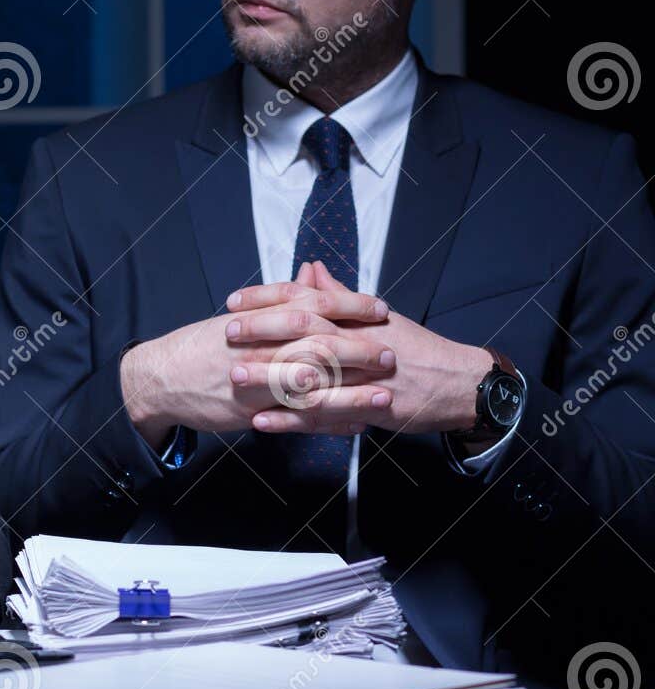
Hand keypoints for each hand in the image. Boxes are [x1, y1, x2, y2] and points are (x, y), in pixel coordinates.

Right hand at [122, 267, 394, 446]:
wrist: (159, 378)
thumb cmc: (201, 346)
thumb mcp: (240, 315)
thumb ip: (281, 297)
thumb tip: (312, 272)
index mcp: (259, 318)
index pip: (312, 304)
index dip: (350, 306)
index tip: (381, 308)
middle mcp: (258, 346)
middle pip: (317, 344)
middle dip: (358, 349)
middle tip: (391, 353)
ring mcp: (254, 381)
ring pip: (311, 386)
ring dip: (351, 391)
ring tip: (385, 395)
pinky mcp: (251, 411)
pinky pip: (296, 419)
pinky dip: (328, 422)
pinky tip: (355, 424)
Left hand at [231, 260, 488, 435]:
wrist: (461, 383)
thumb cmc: (416, 348)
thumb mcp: (377, 316)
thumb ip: (339, 294)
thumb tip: (309, 268)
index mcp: (357, 318)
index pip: (305, 299)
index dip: (267, 299)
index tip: (234, 300)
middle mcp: (358, 343)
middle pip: (304, 332)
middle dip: (262, 331)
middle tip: (227, 333)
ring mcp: (363, 378)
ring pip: (310, 375)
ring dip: (269, 377)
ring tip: (234, 376)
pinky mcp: (367, 409)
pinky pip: (322, 417)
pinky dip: (289, 420)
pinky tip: (260, 421)